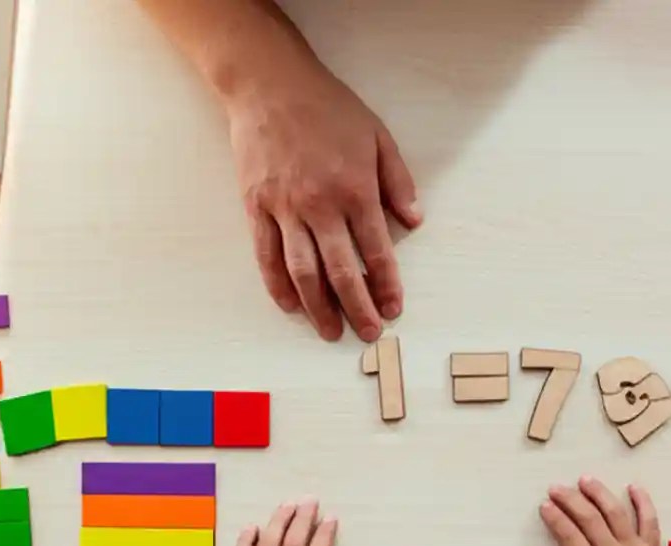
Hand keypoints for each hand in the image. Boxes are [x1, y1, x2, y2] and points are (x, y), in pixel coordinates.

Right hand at [228, 63, 421, 341]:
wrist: (270, 86)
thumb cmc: (329, 109)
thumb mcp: (378, 137)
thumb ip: (397, 181)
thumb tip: (414, 220)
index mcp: (355, 190)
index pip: (376, 250)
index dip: (387, 284)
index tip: (394, 308)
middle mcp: (320, 206)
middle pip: (340, 271)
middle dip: (357, 307)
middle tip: (368, 334)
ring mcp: (285, 209)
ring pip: (302, 271)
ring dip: (318, 307)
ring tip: (330, 331)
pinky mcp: (256, 207)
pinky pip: (267, 256)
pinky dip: (279, 285)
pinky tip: (291, 304)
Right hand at [539, 479, 670, 545]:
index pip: (569, 536)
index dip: (555, 518)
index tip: (545, 506)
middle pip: (589, 517)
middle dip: (569, 499)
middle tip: (556, 488)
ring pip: (616, 512)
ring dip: (599, 493)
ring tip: (585, 480)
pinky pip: (650, 521)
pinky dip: (643, 502)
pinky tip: (633, 487)